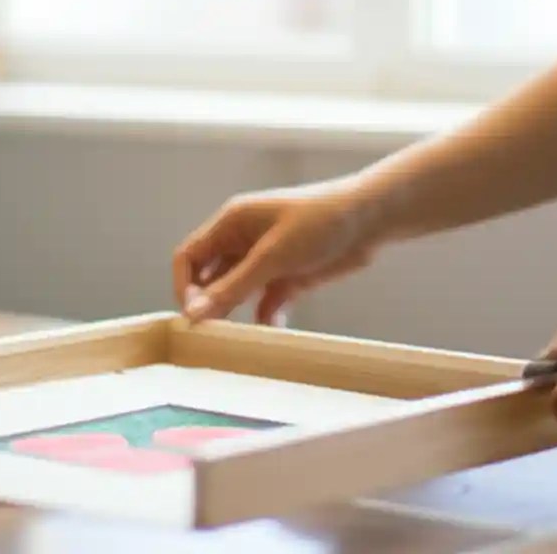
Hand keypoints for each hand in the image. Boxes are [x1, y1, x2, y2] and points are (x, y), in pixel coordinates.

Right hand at [172, 178, 383, 323]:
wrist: (372, 219)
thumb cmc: (320, 220)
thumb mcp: (272, 255)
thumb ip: (232, 287)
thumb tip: (193, 314)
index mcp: (231, 224)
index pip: (189, 256)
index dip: (184, 286)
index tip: (193, 316)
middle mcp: (243, 242)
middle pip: (210, 278)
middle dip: (209, 305)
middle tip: (213, 334)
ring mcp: (265, 262)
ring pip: (237, 294)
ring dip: (236, 314)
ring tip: (238, 337)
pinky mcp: (288, 278)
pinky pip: (266, 304)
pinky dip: (267, 317)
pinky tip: (274, 328)